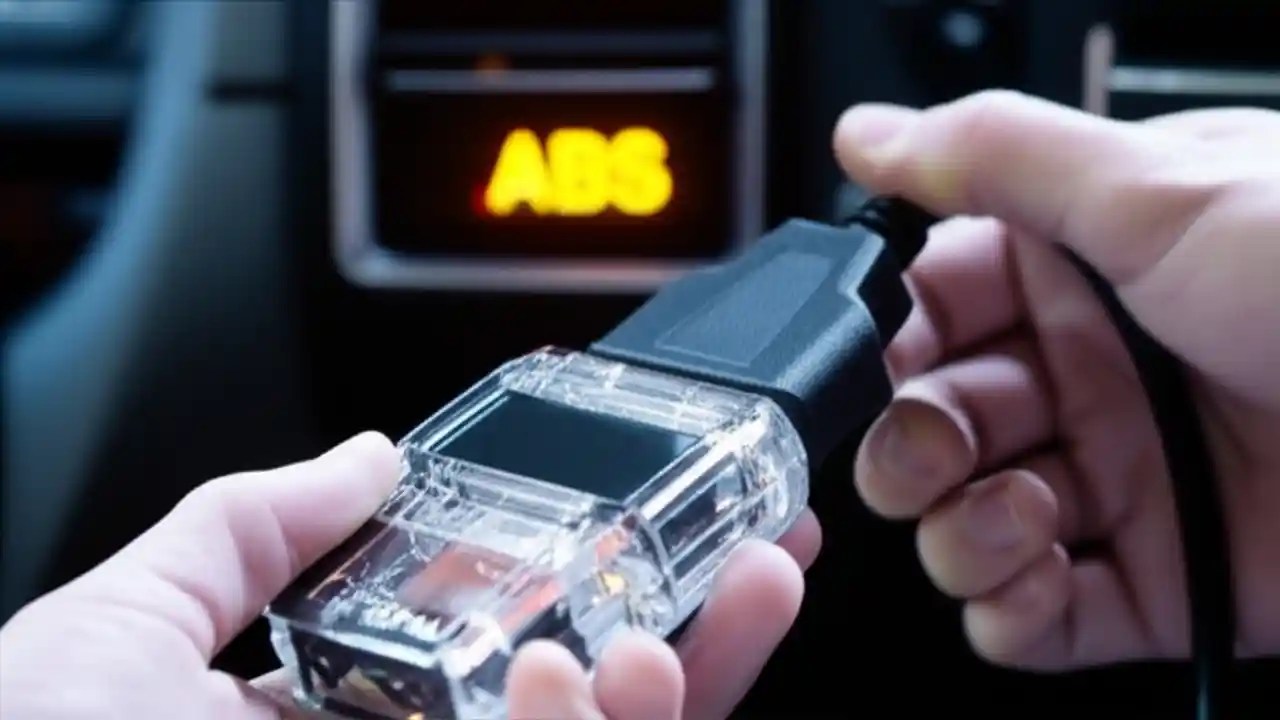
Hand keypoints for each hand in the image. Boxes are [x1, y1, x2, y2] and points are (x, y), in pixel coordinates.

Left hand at [0, 432, 819, 718]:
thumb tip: (373, 453)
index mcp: (343, 716)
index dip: (599, 578)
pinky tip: (584, 689)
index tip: (675, 519)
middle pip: (594, 707)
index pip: (504, 639)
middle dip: (696, 636)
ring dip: (666, 704)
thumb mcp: (115, 632)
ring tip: (644, 646)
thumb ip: (250, 528)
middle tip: (760, 561)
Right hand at [834, 91, 1279, 668]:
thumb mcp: (1165, 191)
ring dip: (958, 528)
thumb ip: (995, 157)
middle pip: (934, 423)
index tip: (874, 360)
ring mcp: (1125, 484)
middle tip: (941, 444)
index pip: (932, 308)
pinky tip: (1031, 571)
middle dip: (910, 444)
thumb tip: (868, 134)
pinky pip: (1032, 615)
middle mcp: (1095, 376)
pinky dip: (1006, 608)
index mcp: (1087, 272)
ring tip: (1023, 507)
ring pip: (964, 522)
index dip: (887, 340)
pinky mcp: (1160, 583)